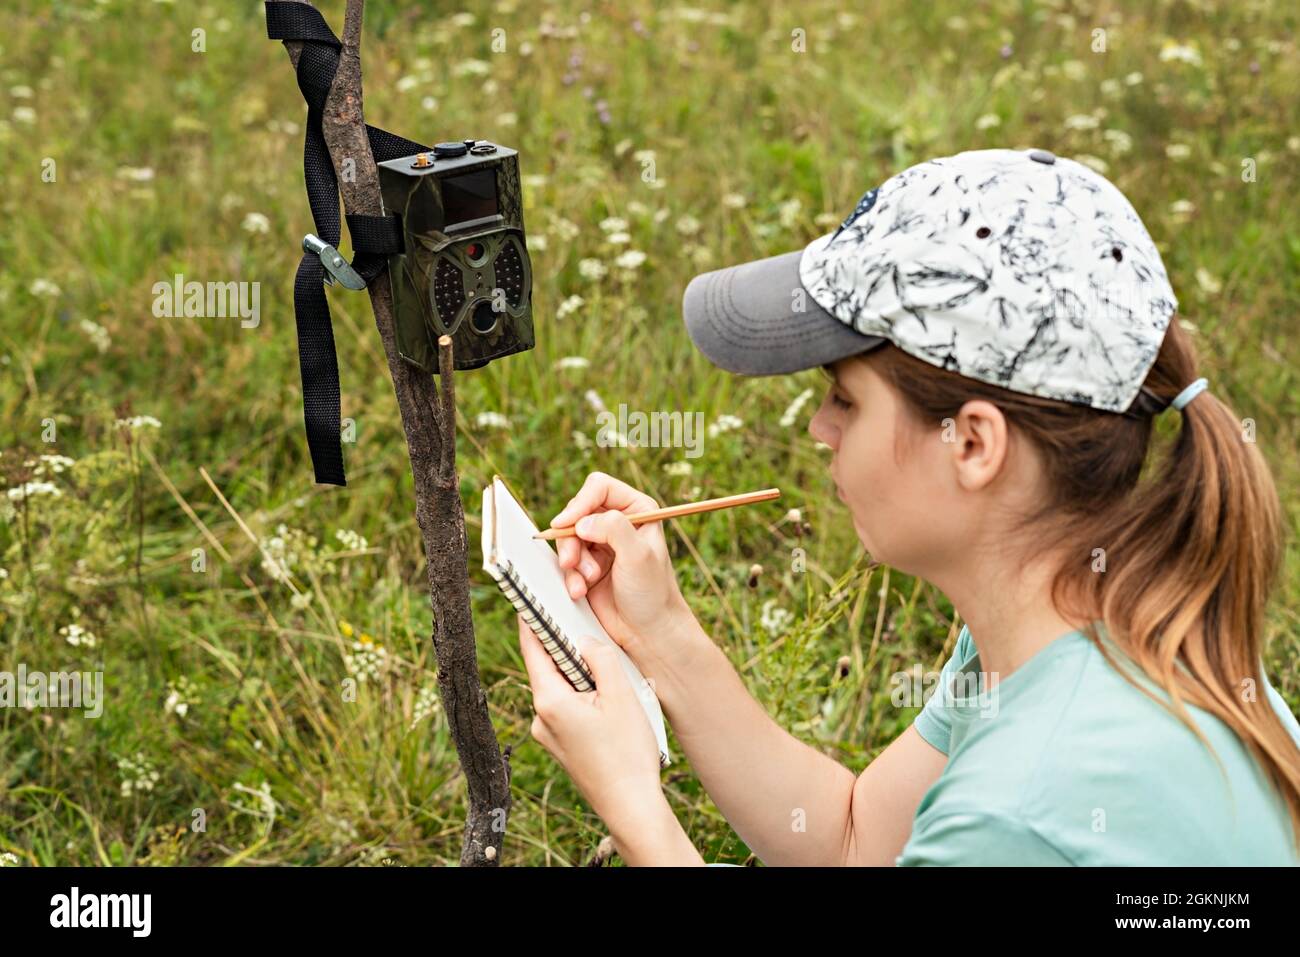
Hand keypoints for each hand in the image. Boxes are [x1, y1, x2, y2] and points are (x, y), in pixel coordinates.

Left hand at [518, 616, 664, 831]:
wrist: (631, 807)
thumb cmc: (627, 753)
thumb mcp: (621, 695)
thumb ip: (600, 658)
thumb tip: (585, 640)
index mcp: (549, 700)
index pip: (533, 648)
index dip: (532, 620)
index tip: (530, 596)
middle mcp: (540, 717)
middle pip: (548, 668)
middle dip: (567, 649)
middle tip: (588, 631)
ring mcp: (548, 735)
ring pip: (560, 689)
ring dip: (581, 678)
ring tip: (613, 681)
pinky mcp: (560, 746)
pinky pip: (566, 709)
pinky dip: (583, 699)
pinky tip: (611, 706)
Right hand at [549, 472, 696, 668]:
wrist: (647, 633)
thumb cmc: (652, 593)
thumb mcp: (638, 555)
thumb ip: (614, 529)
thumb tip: (581, 522)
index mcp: (638, 510)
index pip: (599, 488)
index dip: (580, 502)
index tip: (567, 523)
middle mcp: (617, 523)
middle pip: (577, 512)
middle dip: (571, 538)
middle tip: (572, 562)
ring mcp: (600, 545)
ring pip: (567, 537)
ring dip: (571, 560)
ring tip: (586, 581)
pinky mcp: (586, 566)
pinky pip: (565, 561)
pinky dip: (569, 576)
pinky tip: (580, 591)